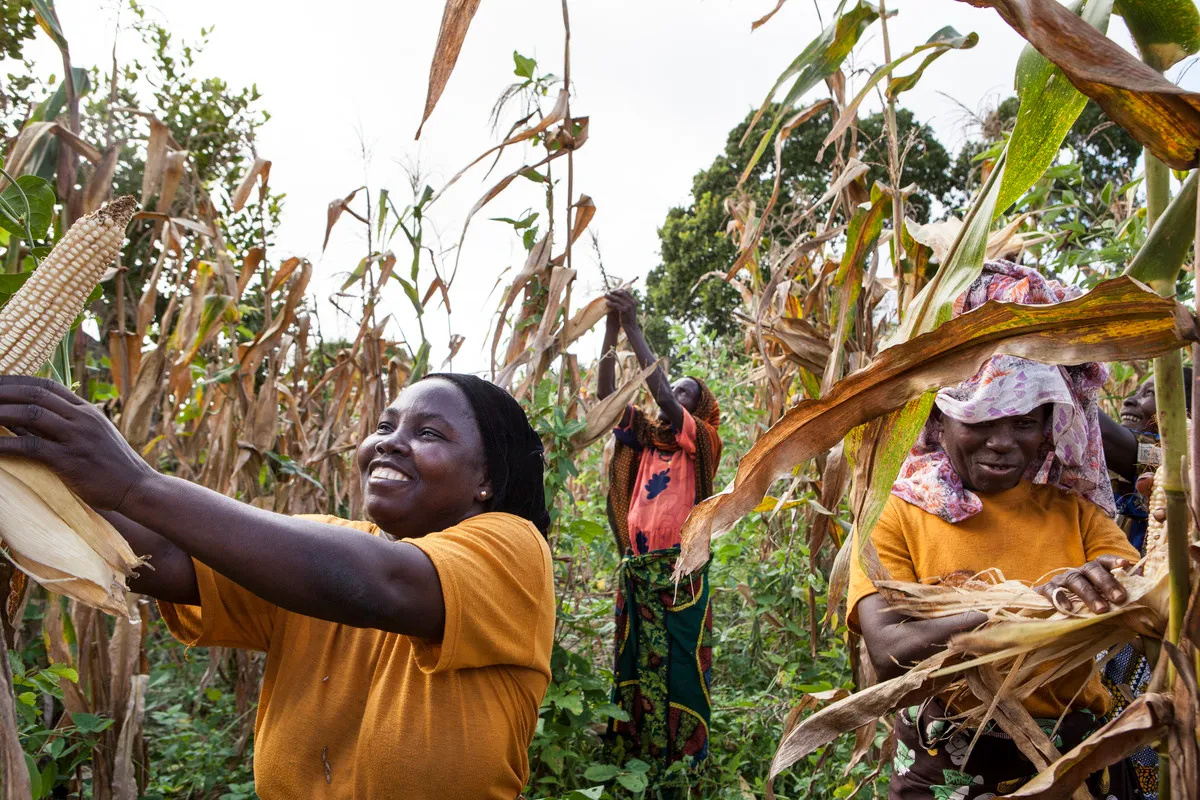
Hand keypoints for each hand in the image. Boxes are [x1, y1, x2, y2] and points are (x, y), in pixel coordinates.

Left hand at [0, 376, 157, 512]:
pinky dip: (4, 444)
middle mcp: (82, 418)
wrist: (137, 488)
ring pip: (30, 415)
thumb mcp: (92, 438)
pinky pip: (31, 446)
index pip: (47, 385)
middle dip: (1, 392)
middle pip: (35, 394)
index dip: (17, 382)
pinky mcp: (71, 460)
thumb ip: (62, 427)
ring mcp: (77, 438)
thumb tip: (23, 422)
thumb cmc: (111, 468)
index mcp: (87, 411)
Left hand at [605, 289, 637, 329]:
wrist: (631, 327)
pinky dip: (611, 303)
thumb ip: (626, 302)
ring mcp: (629, 306)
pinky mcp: (625, 310)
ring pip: (618, 299)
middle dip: (614, 292)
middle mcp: (632, 302)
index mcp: (634, 301)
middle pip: (621, 294)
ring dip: (610, 296)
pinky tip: (606, 303)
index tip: (612, 290)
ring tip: (605, 295)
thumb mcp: (629, 308)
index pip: (626, 292)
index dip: (618, 290)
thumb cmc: (628, 318)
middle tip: (608, 292)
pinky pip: (616, 305)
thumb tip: (618, 296)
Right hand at [1036, 554, 1129, 613]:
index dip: (1114, 561)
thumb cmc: (1087, 603)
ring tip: (1102, 610)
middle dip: (1107, 583)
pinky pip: (1052, 591)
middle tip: (1120, 598)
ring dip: (1089, 594)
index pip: (1104, 561)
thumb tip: (1144, 584)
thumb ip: (1122, 591)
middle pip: (1092, 570)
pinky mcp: (1047, 590)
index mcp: (1094, 571)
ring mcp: (1062, 580)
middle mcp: (1078, 572)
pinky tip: (1069, 609)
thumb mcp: (1105, 597)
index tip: (1124, 565)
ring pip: (1075, 581)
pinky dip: (1060, 598)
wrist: (1055, 610)